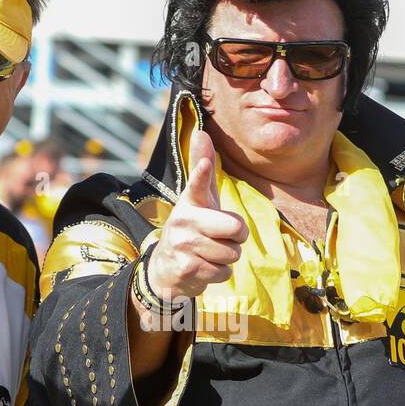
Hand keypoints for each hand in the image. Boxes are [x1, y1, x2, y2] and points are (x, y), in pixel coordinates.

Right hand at [145, 128, 248, 301]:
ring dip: (227, 257)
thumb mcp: (199, 198)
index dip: (202, 173)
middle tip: (222, 236)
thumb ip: (203, 168)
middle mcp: (183, 220)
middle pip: (236, 228)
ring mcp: (183, 246)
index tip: (205, 164)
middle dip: (237, 237)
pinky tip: (205, 267)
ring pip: (232, 253)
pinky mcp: (186, 269)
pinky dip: (220, 273)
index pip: (197, 183)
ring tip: (210, 253)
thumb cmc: (193, 227)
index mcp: (190, 201)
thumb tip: (200, 132)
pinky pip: (224, 272)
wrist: (167, 269)